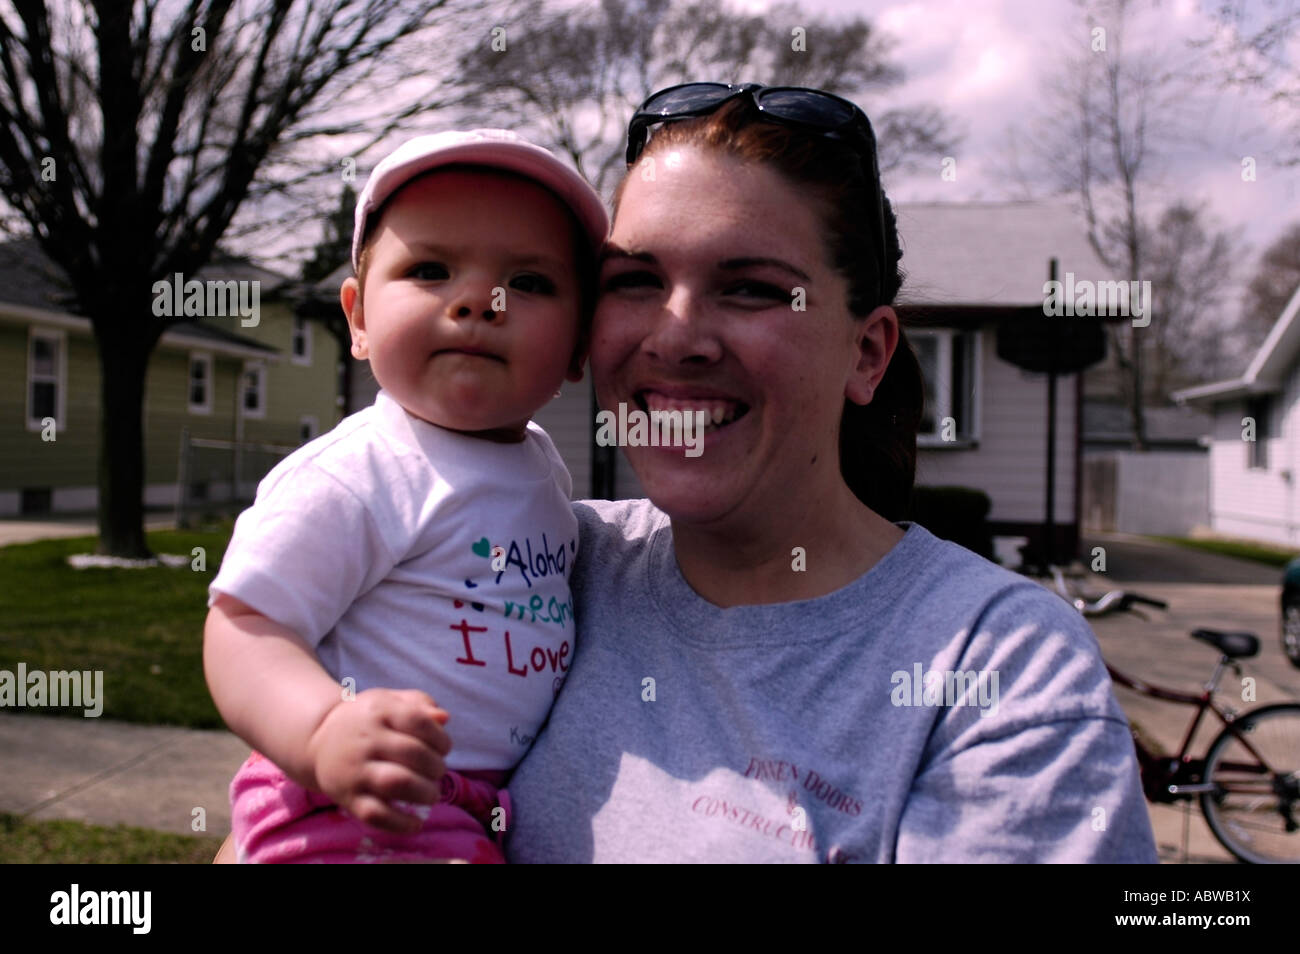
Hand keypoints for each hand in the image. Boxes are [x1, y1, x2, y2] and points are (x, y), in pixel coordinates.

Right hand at [306, 688, 451, 833]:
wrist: (318, 741)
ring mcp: (355, 770)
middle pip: (413, 753)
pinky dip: (401, 824)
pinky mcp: (348, 798)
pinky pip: (376, 815)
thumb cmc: (367, 720)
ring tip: (430, 794)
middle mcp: (365, 740)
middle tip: (437, 771)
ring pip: (396, 783)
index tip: (443, 748)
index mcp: (379, 711)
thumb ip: (419, 704)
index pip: (418, 722)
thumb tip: (444, 718)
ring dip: (424, 792)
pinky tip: (416, 823)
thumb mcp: (389, 701)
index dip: (440, 738)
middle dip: (436, 766)